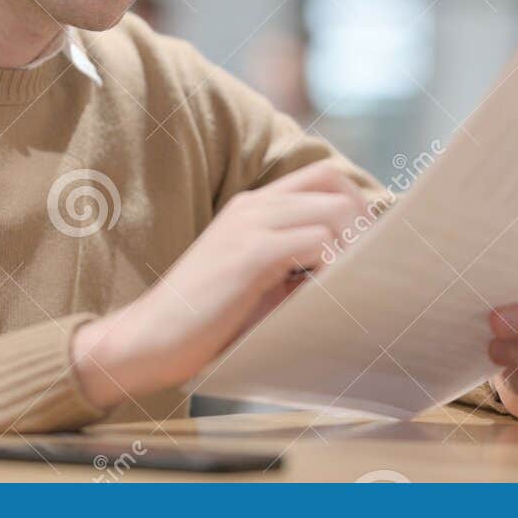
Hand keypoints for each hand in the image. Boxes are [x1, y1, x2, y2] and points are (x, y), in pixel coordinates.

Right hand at [71, 160, 369, 409]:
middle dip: (363, 220)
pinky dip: (335, 264)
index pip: (324, 177)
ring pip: (333, 210)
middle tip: (369, 265)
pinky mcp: (249, 255)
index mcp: (254, 208)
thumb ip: (299, 266)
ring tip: (353, 283)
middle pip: (335, 183)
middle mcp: (253, 207)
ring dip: (354, 246)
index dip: (355, 205)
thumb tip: (358, 270)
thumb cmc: (206, 322)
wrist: (148, 340)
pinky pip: (315, 241)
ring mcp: (250, 226)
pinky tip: (331, 293)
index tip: (368, 248)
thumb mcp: (261, 283)